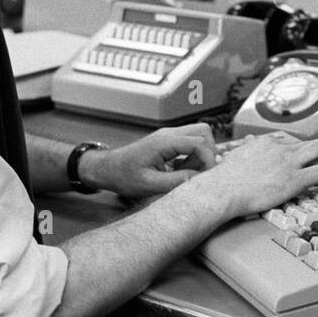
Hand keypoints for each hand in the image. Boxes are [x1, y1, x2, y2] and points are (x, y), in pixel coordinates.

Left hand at [81, 124, 216, 200]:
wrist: (108, 168)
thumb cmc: (125, 176)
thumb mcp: (150, 185)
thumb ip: (177, 181)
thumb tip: (200, 178)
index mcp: (164, 142)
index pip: (199, 142)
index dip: (208, 160)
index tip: (206, 177)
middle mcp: (169, 134)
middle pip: (204, 132)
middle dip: (208, 153)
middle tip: (198, 172)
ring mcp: (169, 135)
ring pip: (199, 135)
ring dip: (201, 154)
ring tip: (187, 172)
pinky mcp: (169, 141)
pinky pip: (190, 142)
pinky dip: (193, 155)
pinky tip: (181, 170)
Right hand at [200, 134, 317, 218]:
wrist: (222, 190)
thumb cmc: (224, 180)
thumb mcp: (235, 158)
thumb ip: (246, 152)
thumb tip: (246, 147)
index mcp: (266, 143)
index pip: (291, 141)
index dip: (304, 148)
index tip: (310, 153)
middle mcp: (280, 148)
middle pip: (310, 143)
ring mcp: (289, 163)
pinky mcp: (294, 179)